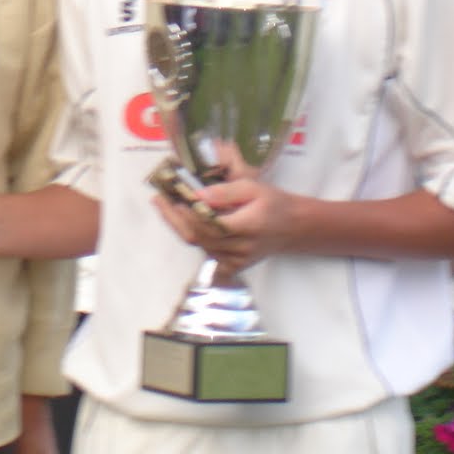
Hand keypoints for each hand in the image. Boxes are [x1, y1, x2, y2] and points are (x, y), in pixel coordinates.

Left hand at [153, 175, 294, 279]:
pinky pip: (209, 257)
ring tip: (169, 207)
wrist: (293, 227)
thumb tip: (198, 195)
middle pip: (200, 237)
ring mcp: (238, 260)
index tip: (172, 197)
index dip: (188, 213)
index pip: (210, 224)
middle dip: (176, 219)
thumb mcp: (253, 188)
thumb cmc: (273, 203)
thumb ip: (225, 192)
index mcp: (248, 226)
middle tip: (160, 200)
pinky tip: (185, 225)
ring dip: (182, 227)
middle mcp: (241, 247)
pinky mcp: (235, 266)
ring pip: (201, 246)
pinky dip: (196, 242)